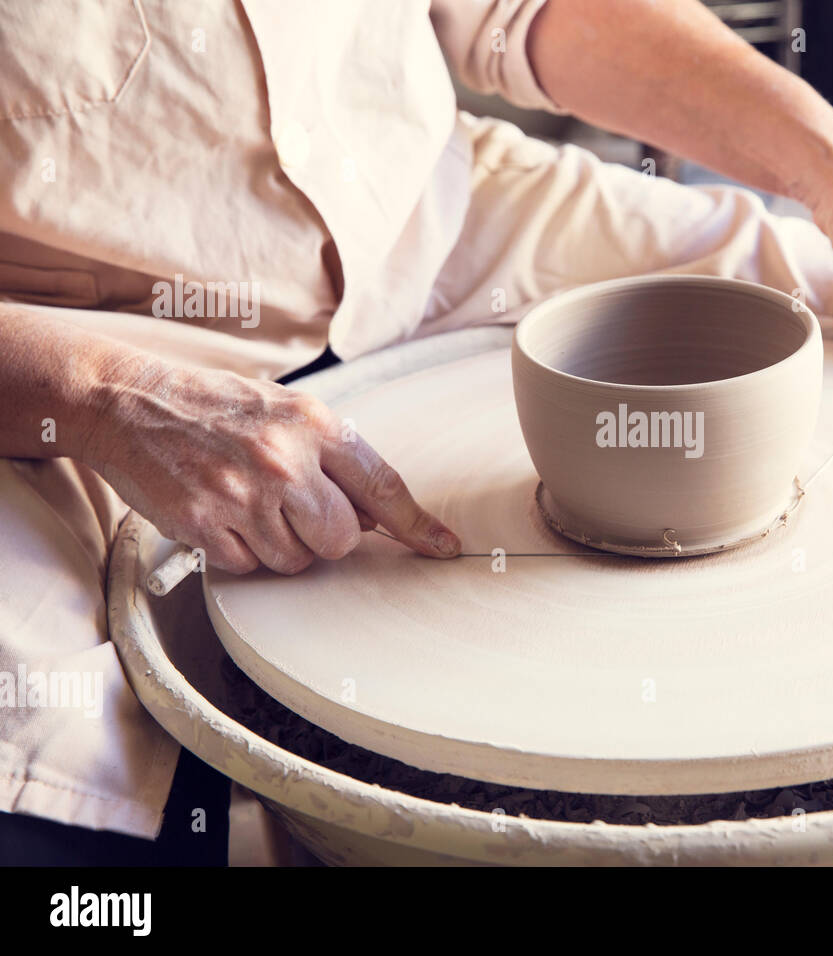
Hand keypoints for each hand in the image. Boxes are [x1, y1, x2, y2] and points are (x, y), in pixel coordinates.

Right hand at [82, 359, 460, 573]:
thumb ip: (334, 458)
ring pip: (295, 560)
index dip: (417, 525)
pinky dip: (239, 551)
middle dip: (324, 535)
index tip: (443, 546)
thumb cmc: (215, 407)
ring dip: (279, 544)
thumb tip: (377, 517)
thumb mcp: (286, 411)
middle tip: (291, 508)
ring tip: (248, 502)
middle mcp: (283, 460)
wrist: (129, 401)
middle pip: (340, 540)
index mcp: (313, 424)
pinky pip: (248, 567)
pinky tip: (220, 513)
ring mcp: (241, 495)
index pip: (383, 487)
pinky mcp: (202, 523)